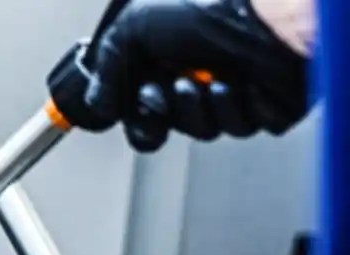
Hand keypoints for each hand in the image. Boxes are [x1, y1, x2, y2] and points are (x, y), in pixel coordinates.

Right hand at [84, 0, 310, 151]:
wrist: (265, 18)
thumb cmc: (208, 10)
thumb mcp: (132, 28)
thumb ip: (105, 69)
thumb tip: (99, 104)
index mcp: (167, 59)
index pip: (141, 111)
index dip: (139, 118)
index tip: (141, 108)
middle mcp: (198, 75)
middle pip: (171, 125)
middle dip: (170, 112)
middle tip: (173, 89)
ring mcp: (234, 91)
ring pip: (207, 131)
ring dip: (202, 111)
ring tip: (212, 83)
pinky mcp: (267, 105)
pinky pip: (246, 128)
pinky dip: (239, 111)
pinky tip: (241, 86)